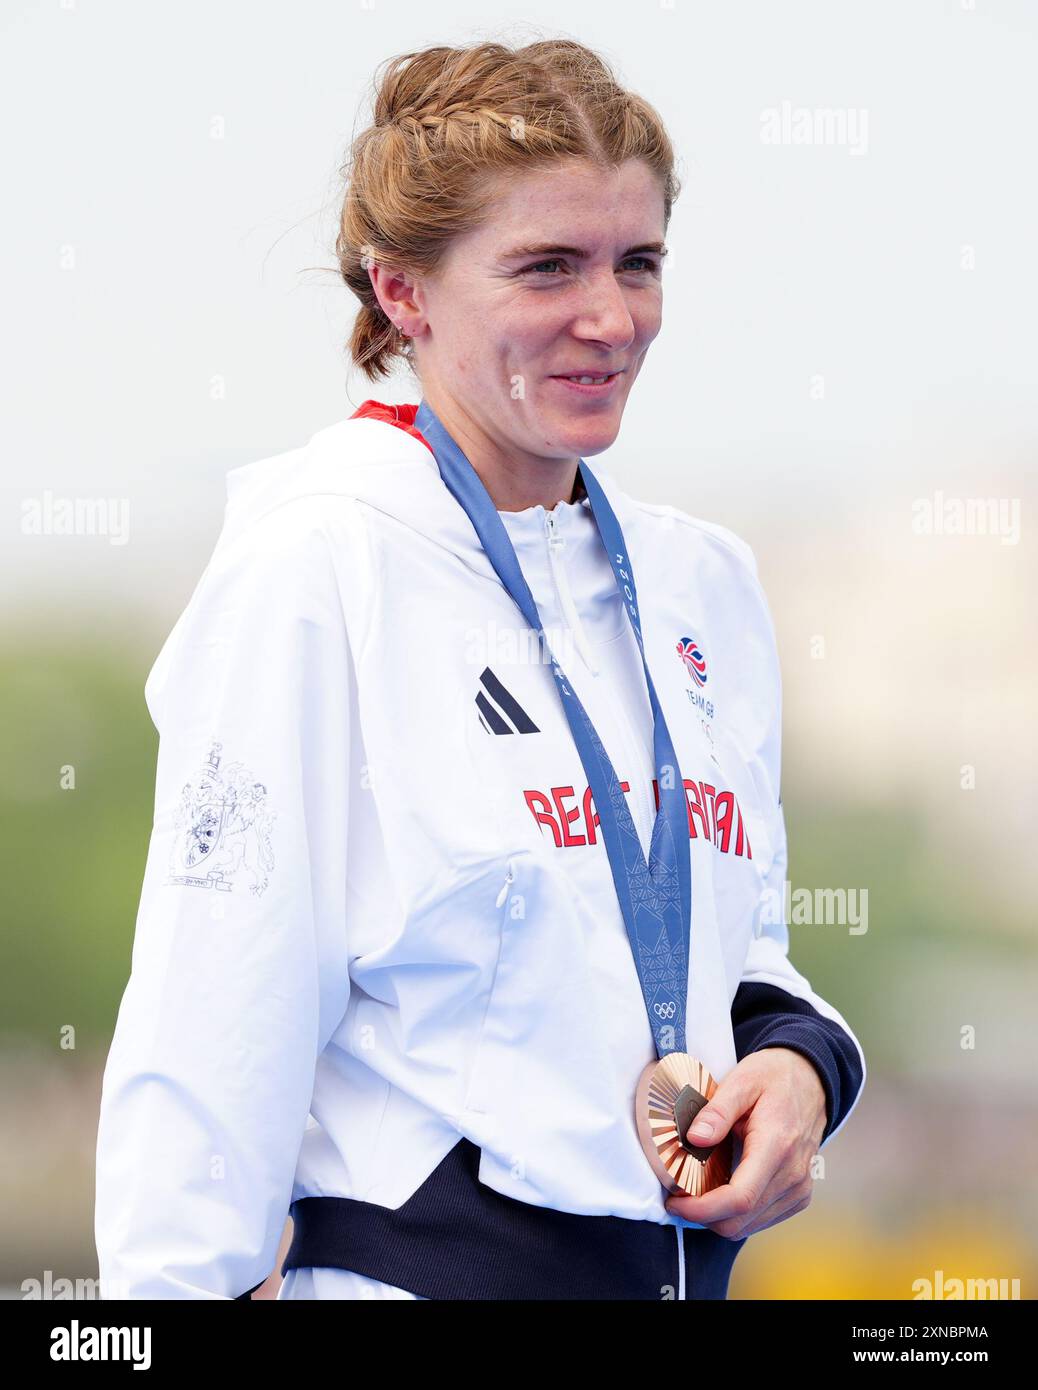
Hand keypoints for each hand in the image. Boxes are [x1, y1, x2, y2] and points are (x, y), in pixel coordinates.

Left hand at [664, 1047, 827, 1239]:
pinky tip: (719, 1191)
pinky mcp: (799, 1195)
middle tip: (677, 1196)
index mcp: (778, 1145)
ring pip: (749, 1226)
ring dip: (717, 1217)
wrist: (810, 1080)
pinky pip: (761, 1220)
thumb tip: (694, 1138)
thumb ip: (717, 1110)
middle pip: (741, 1220)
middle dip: (702, 1216)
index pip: (740, 1198)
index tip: (675, 1202)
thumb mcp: (742, 1079)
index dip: (702, 1209)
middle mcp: (793, 1175)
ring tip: (695, 1192)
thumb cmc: (775, 1077)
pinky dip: (736, 1215)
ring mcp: (799, 1188)